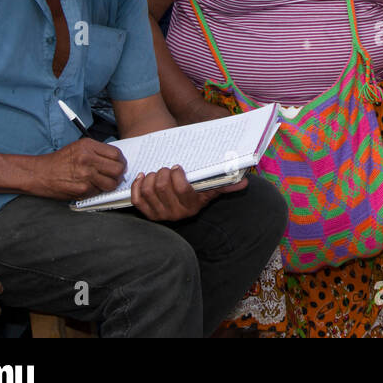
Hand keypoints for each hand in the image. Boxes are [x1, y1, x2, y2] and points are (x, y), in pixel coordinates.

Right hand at [34, 138, 126, 199]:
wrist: (39, 173)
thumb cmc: (59, 161)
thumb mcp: (78, 147)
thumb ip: (97, 151)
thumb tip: (116, 159)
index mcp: (88, 146)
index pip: (116, 154)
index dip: (121, 161)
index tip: (119, 164)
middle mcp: (87, 159)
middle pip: (118, 169)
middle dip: (119, 174)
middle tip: (115, 176)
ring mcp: (85, 175)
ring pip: (112, 183)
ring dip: (110, 184)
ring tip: (104, 182)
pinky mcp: (82, 189)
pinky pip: (99, 192)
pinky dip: (97, 191)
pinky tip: (90, 186)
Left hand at [130, 165, 245, 221]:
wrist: (180, 209)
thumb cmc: (196, 195)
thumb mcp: (209, 191)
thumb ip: (225, 186)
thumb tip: (245, 183)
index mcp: (192, 207)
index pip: (182, 189)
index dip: (177, 174)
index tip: (178, 167)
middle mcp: (175, 214)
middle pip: (162, 187)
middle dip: (163, 172)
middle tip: (166, 168)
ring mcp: (159, 215)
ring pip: (148, 191)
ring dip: (150, 177)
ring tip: (156, 172)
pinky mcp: (147, 214)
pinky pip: (137, 199)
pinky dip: (137, 185)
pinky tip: (142, 177)